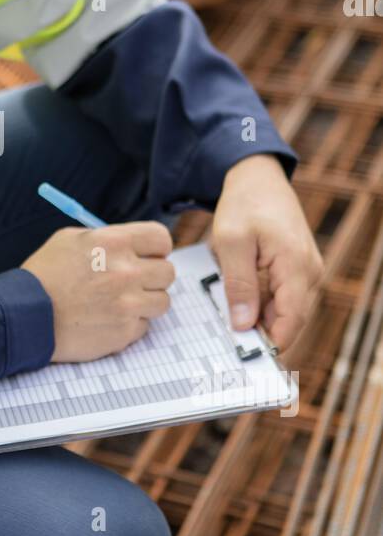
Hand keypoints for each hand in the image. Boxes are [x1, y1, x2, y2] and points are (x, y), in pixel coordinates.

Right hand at [21, 220, 175, 361]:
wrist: (25, 316)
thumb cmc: (43, 276)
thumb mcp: (70, 240)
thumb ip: (105, 238)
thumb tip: (130, 244)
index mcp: (114, 242)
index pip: (161, 238)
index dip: (157, 248)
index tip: (150, 255)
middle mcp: (127, 271)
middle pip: (167, 272)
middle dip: (153, 276)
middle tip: (134, 282)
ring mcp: (128, 304)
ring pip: (162, 301)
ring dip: (145, 302)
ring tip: (120, 303)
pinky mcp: (124, 331)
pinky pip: (143, 326)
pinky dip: (129, 325)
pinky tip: (106, 320)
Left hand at [210, 154, 322, 356]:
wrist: (258, 178)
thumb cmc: (244, 204)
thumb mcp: (231, 242)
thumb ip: (238, 284)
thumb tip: (243, 324)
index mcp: (297, 266)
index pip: (290, 321)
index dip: (269, 343)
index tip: (243, 357)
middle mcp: (309, 272)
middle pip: (288, 320)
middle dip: (260, 333)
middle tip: (226, 344)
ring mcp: (306, 271)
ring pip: (283, 310)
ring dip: (258, 317)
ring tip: (228, 319)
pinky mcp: (296, 270)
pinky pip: (281, 297)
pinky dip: (260, 303)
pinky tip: (237, 301)